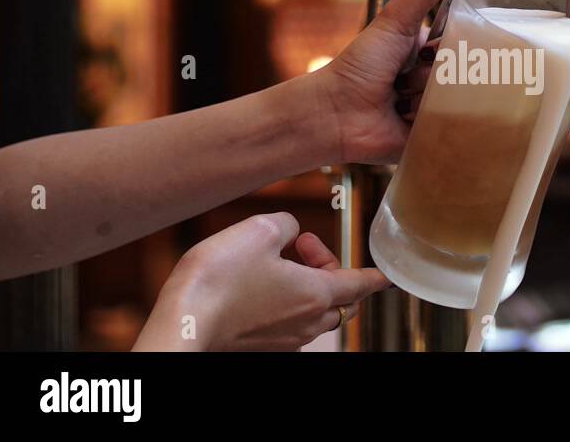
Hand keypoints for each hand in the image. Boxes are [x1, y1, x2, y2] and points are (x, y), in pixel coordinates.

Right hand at [133, 212, 388, 350]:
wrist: (181, 323)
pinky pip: (288, 322)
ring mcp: (284, 339)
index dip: (376, 276)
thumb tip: (290, 230)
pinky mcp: (261, 345)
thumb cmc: (219, 278)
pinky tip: (260, 283)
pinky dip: (287, 301)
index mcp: (317, 294)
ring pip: (314, 311)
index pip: (362, 284)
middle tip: (303, 243)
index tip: (388, 275)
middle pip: (339, 298)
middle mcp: (307, 322)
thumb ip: (287, 224)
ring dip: (308, 283)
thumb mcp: (260, 230)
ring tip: (279, 259)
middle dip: (329, 267)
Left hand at [318, 0, 459, 163]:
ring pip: (456, 101)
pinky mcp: (430, 135)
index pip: (462, 44)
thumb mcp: (394, 20)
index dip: (457, 46)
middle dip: (439, 75)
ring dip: (428, 98)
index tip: (441, 50)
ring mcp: (431, 108)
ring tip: (402, 99)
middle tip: (410, 77)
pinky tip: (411, 118)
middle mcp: (431, 79)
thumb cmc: (359, 66)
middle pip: (462, 74)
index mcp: (425, 51)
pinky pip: (450, 127)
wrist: (336, 113)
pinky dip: (432, 121)